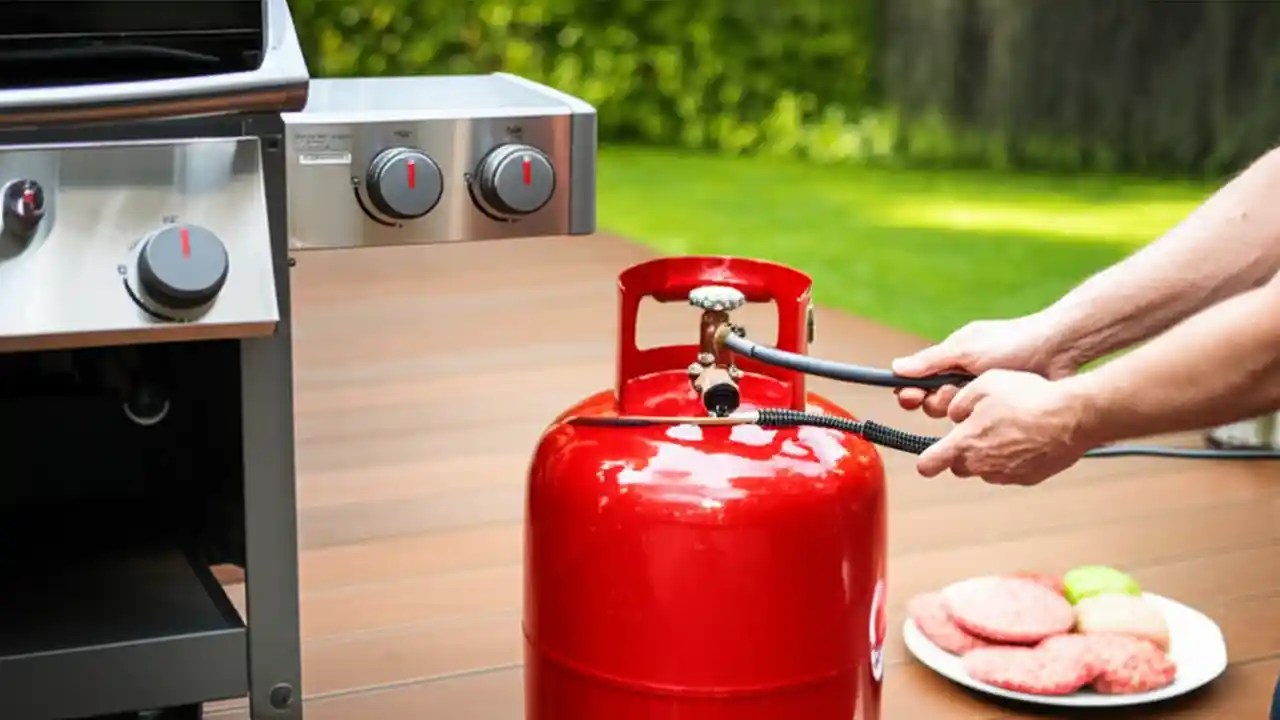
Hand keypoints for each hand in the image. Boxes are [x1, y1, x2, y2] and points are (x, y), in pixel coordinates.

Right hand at [892, 314, 1076, 418]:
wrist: (1057, 351)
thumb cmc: (1011, 343)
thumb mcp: (965, 350)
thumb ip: (930, 361)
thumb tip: (895, 367)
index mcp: (952, 361)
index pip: (920, 381)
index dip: (911, 391)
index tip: (909, 397)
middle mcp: (964, 379)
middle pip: (935, 402)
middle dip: (938, 401)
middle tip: (950, 394)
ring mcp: (983, 395)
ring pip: (957, 415)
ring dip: (959, 411)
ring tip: (974, 401)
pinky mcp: (1000, 410)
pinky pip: (980, 423)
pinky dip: (978, 423)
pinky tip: (986, 422)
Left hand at [916, 369, 1093, 485]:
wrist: (1071, 416)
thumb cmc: (1028, 398)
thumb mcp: (984, 384)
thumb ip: (960, 402)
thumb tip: (954, 413)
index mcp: (964, 444)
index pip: (929, 464)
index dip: (927, 461)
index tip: (927, 458)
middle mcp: (981, 465)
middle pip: (959, 466)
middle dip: (962, 451)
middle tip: (979, 428)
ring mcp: (1005, 475)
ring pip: (985, 469)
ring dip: (988, 454)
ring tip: (1008, 429)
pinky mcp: (1027, 479)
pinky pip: (1009, 470)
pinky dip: (1012, 459)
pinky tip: (1025, 438)